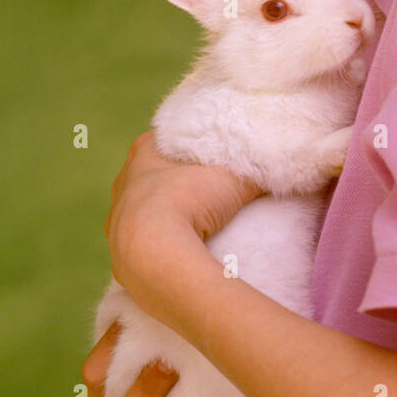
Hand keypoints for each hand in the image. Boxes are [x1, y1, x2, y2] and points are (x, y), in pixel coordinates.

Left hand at [105, 131, 263, 319]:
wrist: (155, 257)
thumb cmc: (190, 204)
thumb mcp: (234, 180)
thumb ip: (256, 172)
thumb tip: (282, 168)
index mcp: (143, 154)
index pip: (161, 140)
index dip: (181, 145)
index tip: (201, 153)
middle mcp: (123, 185)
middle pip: (147, 176)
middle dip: (171, 182)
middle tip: (200, 190)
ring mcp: (115, 222)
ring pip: (138, 214)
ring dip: (159, 219)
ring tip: (189, 227)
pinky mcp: (117, 257)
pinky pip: (138, 248)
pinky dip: (154, 250)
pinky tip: (174, 255)